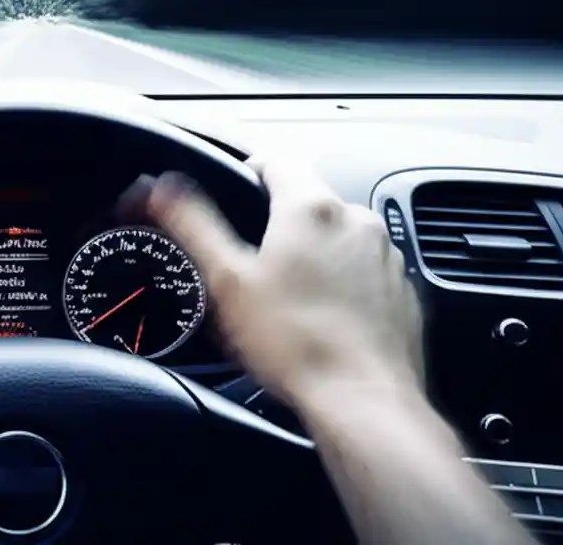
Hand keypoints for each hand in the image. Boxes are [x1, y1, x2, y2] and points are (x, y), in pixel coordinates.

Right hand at [139, 164, 422, 409]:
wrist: (362, 401)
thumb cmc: (294, 343)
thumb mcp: (226, 281)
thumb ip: (192, 225)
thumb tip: (161, 186)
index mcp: (310, 207)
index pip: (276, 161)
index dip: (248, 172)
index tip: (233, 193)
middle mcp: (357, 219)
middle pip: (307, 200)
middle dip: (278, 223)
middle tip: (250, 263)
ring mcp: (386, 255)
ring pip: (338, 237)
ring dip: (313, 253)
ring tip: (286, 297)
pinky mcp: (402, 289)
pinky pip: (365, 271)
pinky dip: (343, 284)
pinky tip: (321, 318)